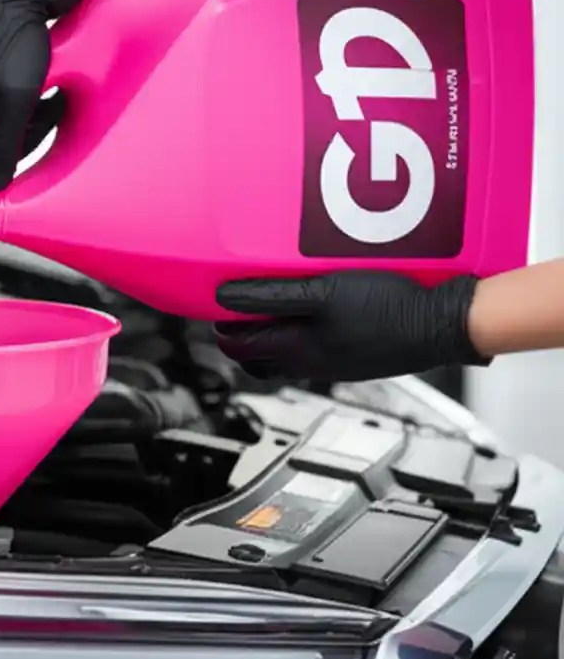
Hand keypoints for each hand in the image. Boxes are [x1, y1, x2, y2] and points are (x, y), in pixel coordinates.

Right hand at [0, 0, 89, 190]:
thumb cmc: (12, 40)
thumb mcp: (14, 103)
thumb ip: (2, 149)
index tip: (5, 176)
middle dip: (10, 147)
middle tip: (35, 125)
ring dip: (25, 125)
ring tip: (46, 102)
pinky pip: (5, 108)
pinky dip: (26, 106)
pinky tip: (44, 91)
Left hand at [214, 271, 489, 381]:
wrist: (442, 325)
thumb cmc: (388, 311)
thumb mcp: (322, 293)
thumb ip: (270, 296)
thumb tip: (226, 298)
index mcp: (295, 352)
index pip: (238, 348)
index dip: (221, 327)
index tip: (216, 305)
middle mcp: (309, 365)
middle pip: (256, 359)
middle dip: (240, 336)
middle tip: (237, 309)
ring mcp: (331, 364)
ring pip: (283, 358)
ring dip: (269, 336)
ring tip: (269, 308)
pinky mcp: (352, 358)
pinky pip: (312, 352)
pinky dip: (299, 336)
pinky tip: (312, 313)